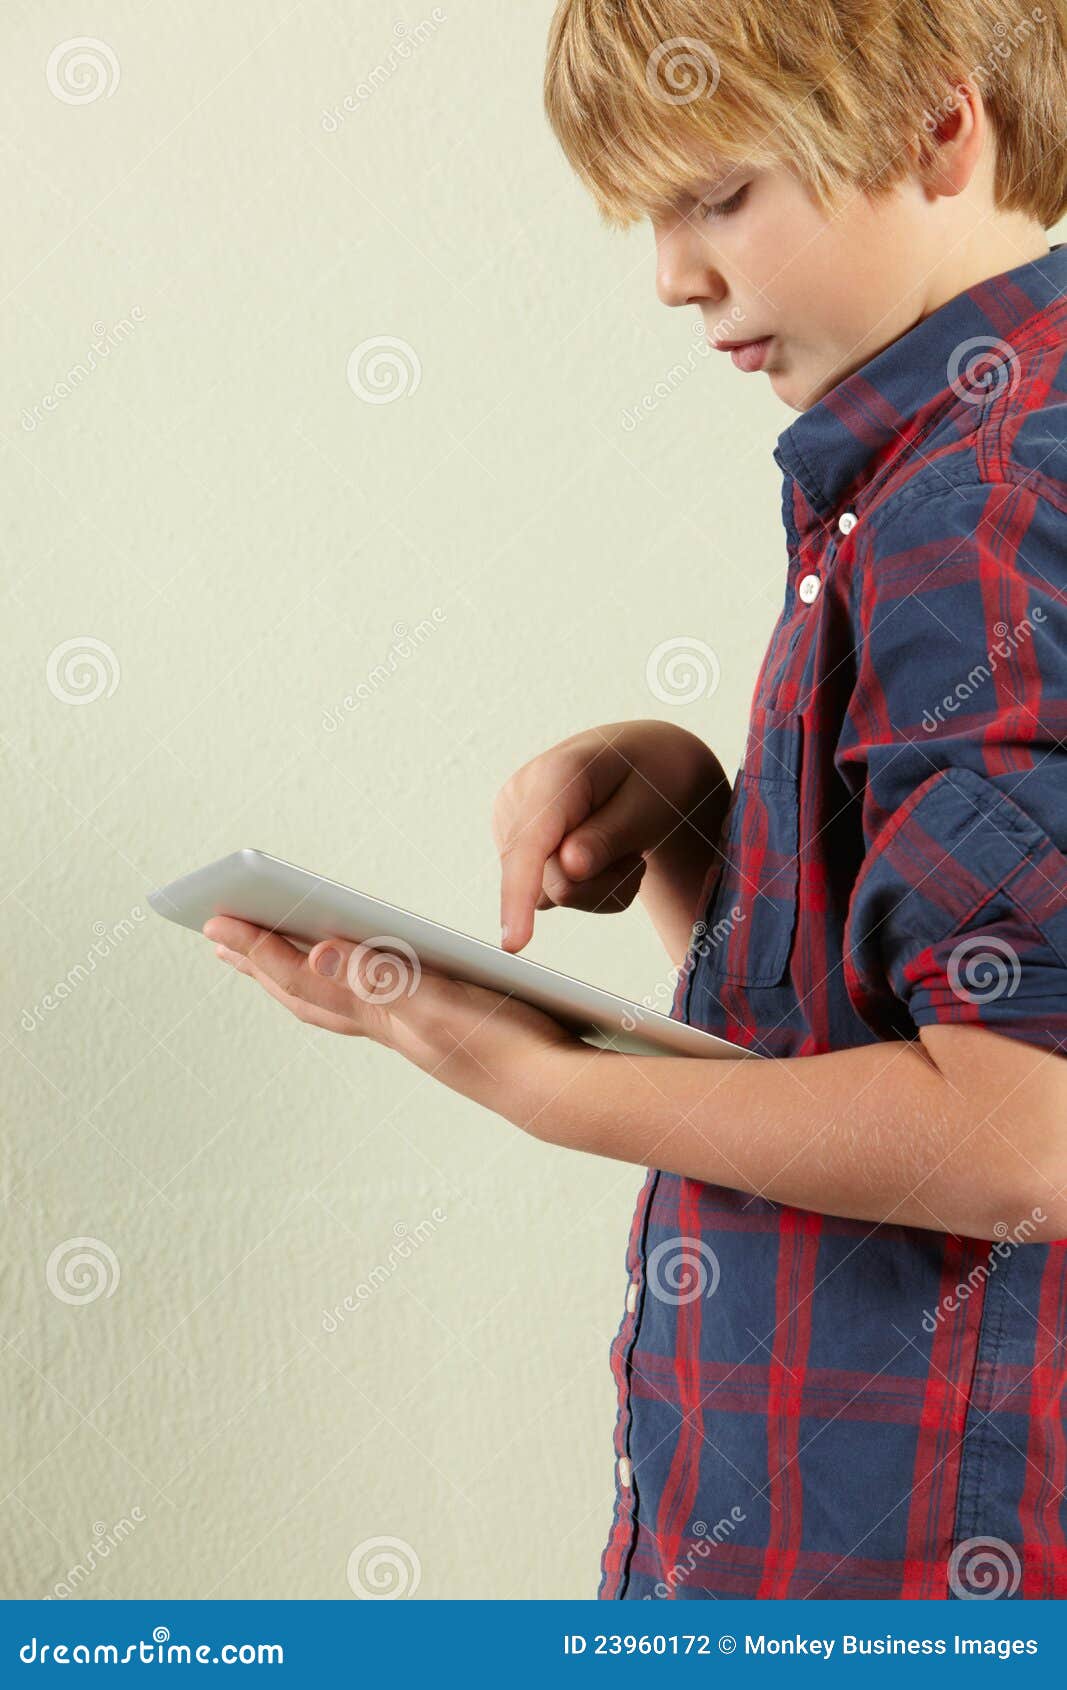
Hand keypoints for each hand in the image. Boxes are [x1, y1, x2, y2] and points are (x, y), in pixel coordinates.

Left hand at [202, 916, 579, 1118]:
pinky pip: (365, 1004)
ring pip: (331, 1003)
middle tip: (218, 939)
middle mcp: (384, 1024)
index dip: (258, 948)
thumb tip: (316, 952)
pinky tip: (356, 979)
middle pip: (304, 993)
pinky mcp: (433, 1029)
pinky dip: (342, 986)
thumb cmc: (505, 1042)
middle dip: (259, 964)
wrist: (553, 1088)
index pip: (303, 977)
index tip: (215, 922)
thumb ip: (381, 974)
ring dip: (293, 977)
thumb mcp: (440, 1000)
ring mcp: (407, 1030)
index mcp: (379, 1011)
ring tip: (266, 957)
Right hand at [492, 720, 728, 953]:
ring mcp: (512, 825)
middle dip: (601, 885)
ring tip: (621, 845)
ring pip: (548, 896)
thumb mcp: (651, 802)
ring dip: (599, 887)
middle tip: (636, 852)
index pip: (531, 841)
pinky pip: (549, 897)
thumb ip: (610, 835)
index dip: (519, 893)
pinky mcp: (516, 851)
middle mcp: (519, 798)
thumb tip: (570, 869)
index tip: (515, 942)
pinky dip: (589, 889)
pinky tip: (603, 853)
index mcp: (556, 773)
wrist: (645, 763)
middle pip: (548, 882)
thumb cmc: (654, 776)